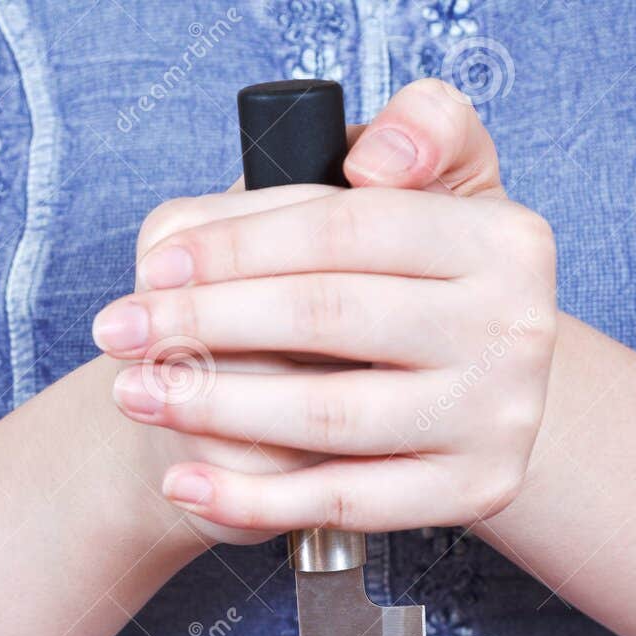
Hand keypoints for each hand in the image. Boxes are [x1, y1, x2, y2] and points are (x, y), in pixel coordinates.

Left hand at [93, 80, 556, 537]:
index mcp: (503, 236)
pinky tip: (182, 479)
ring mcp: (501, 418)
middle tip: (118, 332)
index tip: (152, 264)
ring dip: (212, 406)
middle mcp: (517, 328)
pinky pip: (343, 500)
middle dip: (205, 322)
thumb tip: (374, 166)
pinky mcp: (475, 491)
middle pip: (330, 315)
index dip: (236, 244)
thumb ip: (403, 135)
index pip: (345, 228)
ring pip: (330, 414)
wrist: (468, 394)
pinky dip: (251, 496)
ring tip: (136, 395)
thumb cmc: (412, 283)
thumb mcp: (425, 186)